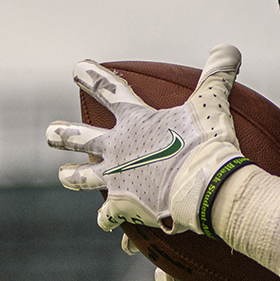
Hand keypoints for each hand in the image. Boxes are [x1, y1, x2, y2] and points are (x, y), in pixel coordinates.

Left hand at [48, 44, 251, 235]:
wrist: (204, 186)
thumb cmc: (206, 143)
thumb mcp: (211, 104)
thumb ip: (217, 76)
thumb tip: (229, 48)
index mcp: (135, 122)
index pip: (109, 91)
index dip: (93, 77)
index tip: (77, 67)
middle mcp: (116, 150)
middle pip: (81, 139)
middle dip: (64, 134)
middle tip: (50, 133)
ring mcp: (116, 180)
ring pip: (83, 179)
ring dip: (73, 176)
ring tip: (64, 174)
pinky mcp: (123, 207)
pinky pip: (111, 217)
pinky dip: (115, 222)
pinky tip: (115, 232)